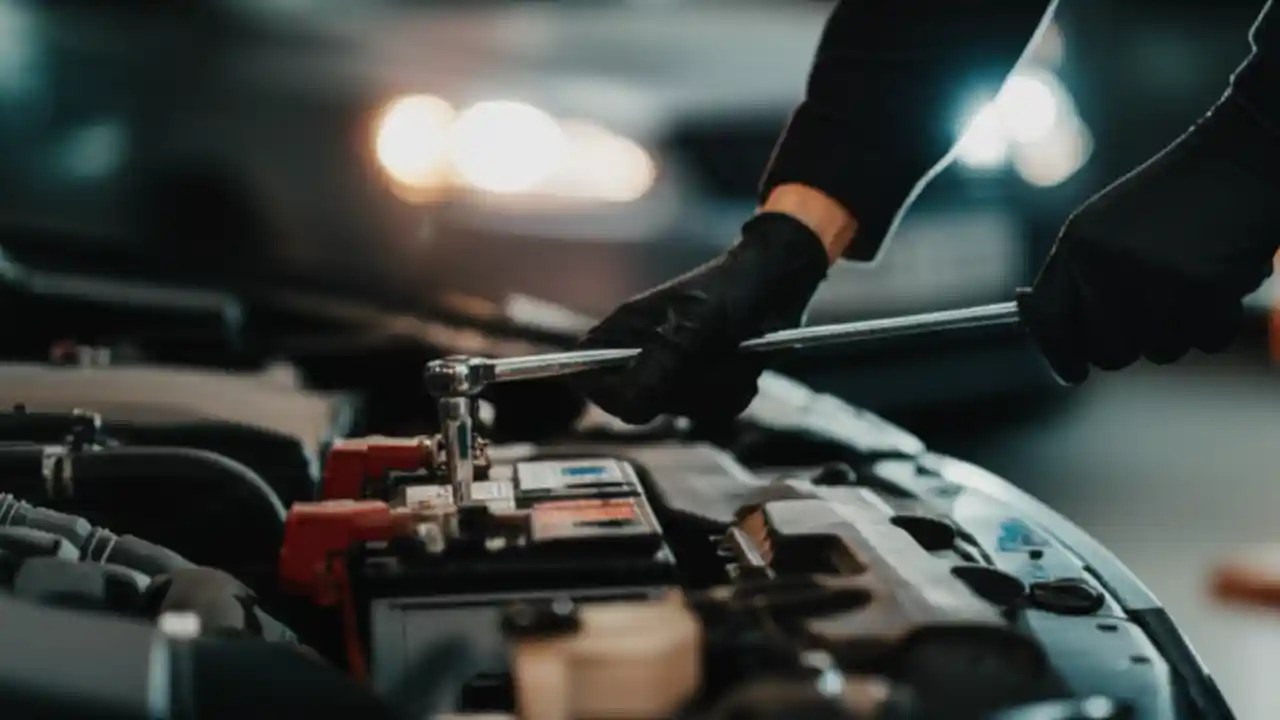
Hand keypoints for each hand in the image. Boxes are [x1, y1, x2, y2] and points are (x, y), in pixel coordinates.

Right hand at [576, 213, 828, 424]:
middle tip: (704, 356)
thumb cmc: (729, 290)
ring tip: (729, 353)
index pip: (587, 377)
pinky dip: (733, 389)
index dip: (610, 392)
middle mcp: (644, 354)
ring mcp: (675, 370)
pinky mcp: (704, 380)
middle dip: (682, 389)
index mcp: (623, 332)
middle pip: (641, 405)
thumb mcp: (691, 328)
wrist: (777, 283)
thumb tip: (627, 405)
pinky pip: (712, 408)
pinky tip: (741, 362)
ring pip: (683, 409)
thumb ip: (656, 367)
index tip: (645, 390)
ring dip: (715, 386)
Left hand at [1018, 96, 1279, 382]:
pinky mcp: (1204, 288)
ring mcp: (1154, 278)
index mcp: (1077, 247)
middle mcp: (1107, 264)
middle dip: (1130, 344)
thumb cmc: (1172, 201)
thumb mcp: (1106, 229)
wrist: (1240, 159)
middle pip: (1108, 354)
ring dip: (1178, 330)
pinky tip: (1218, 283)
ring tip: (1188, 283)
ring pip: (1159, 353)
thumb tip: (1059, 351)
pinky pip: (1206, 343)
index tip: (1071, 373)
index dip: (1058, 356)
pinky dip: (1216, 323)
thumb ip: (1077, 283)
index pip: (1050, 324)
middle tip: (1152, 312)